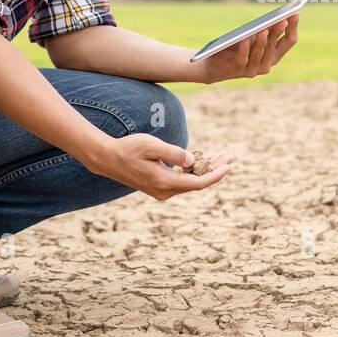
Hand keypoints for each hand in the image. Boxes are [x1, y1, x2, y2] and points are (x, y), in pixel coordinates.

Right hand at [97, 133, 233, 200]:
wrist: (107, 159)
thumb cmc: (128, 148)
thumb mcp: (151, 145)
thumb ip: (173, 153)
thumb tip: (191, 160)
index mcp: (164, 182)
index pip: (198, 183)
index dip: (216, 174)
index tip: (229, 165)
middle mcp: (165, 191)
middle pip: (197, 183)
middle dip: (215, 170)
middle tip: (230, 157)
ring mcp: (161, 191)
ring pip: (190, 182)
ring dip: (205, 169)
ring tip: (220, 156)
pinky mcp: (159, 186)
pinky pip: (182, 180)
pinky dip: (194, 171)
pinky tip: (202, 160)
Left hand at [199, 14, 298, 83]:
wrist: (214, 65)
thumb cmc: (236, 46)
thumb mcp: (252, 36)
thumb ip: (265, 28)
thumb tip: (276, 15)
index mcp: (274, 54)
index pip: (289, 41)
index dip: (293, 27)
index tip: (295, 13)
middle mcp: (267, 64)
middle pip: (275, 46)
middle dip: (278, 32)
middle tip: (282, 19)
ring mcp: (253, 70)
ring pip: (260, 54)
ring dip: (262, 41)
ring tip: (263, 29)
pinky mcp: (238, 71)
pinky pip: (243, 58)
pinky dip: (244, 48)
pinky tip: (244, 39)